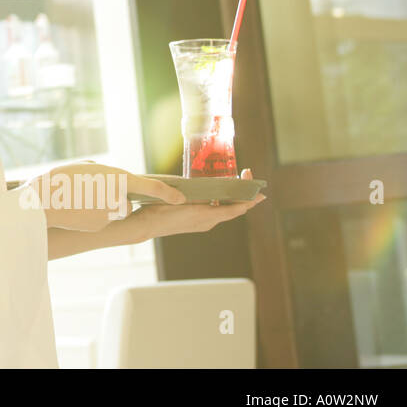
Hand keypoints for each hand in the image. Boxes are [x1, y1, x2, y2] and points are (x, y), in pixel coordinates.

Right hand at [33, 161, 186, 231]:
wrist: (43, 201)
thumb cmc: (61, 179)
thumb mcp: (85, 167)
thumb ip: (104, 174)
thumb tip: (110, 181)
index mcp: (118, 178)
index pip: (153, 187)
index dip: (170, 194)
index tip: (182, 199)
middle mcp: (119, 197)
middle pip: (128, 201)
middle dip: (118, 199)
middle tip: (96, 191)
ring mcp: (110, 215)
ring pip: (114, 211)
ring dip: (103, 206)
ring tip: (79, 198)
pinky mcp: (99, 227)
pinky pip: (102, 220)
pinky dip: (92, 215)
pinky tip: (75, 209)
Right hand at [124, 168, 265, 239]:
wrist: (145, 227)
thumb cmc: (159, 212)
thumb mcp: (180, 198)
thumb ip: (199, 193)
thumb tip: (214, 185)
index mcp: (206, 216)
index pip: (236, 209)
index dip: (249, 200)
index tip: (260, 193)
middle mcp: (208, 222)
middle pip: (233, 209)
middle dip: (243, 195)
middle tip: (248, 180)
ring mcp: (203, 224)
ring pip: (224, 210)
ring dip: (232, 198)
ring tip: (237, 184)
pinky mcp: (196, 223)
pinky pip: (216, 212)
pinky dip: (221, 202)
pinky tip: (217, 193)